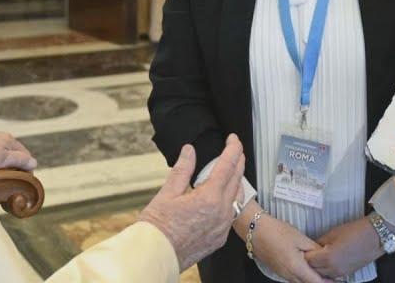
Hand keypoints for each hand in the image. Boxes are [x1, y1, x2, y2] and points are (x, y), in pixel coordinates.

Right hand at [139, 135, 244, 270]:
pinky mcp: (220, 237)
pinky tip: (224, 195)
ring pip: (237, 197)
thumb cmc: (158, 226)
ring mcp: (222, 226)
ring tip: (232, 169)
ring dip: (236, 180)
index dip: (233, 148)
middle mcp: (221, 212)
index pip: (227, 165)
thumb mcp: (168, 192)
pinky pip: (231, 213)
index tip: (233, 139)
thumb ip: (183, 169)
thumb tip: (189, 151)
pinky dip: (230, 199)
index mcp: (209, 197)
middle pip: (237, 179)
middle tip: (235, 149)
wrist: (156, 255)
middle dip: (238, 161)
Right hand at [238, 208, 335, 282]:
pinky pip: (294, 279)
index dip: (329, 282)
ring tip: (325, 275)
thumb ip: (314, 249)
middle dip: (322, 282)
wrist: (255, 230)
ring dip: (313, 280)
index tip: (340, 280)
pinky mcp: (279, 271)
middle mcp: (289, 275)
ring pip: (301, 282)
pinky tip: (310, 271)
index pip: (317, 282)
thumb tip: (325, 256)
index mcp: (296, 268)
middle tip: (335, 278)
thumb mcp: (300, 238)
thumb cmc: (277, 232)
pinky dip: (304, 277)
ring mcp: (283, 275)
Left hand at [305, 216, 381, 277]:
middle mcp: (333, 269)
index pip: (308, 260)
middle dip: (310, 261)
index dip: (305, 253)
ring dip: (318, 267)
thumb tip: (312, 247)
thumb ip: (319, 242)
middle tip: (309, 251)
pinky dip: (327, 269)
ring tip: (318, 256)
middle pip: (313, 269)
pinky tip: (328, 260)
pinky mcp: (347, 273)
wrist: (375, 236)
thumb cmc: (356, 231)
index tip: (304, 247)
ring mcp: (341, 273)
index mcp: (328, 258)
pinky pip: (331, 274)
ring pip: (322, 274)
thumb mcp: (333, 233)